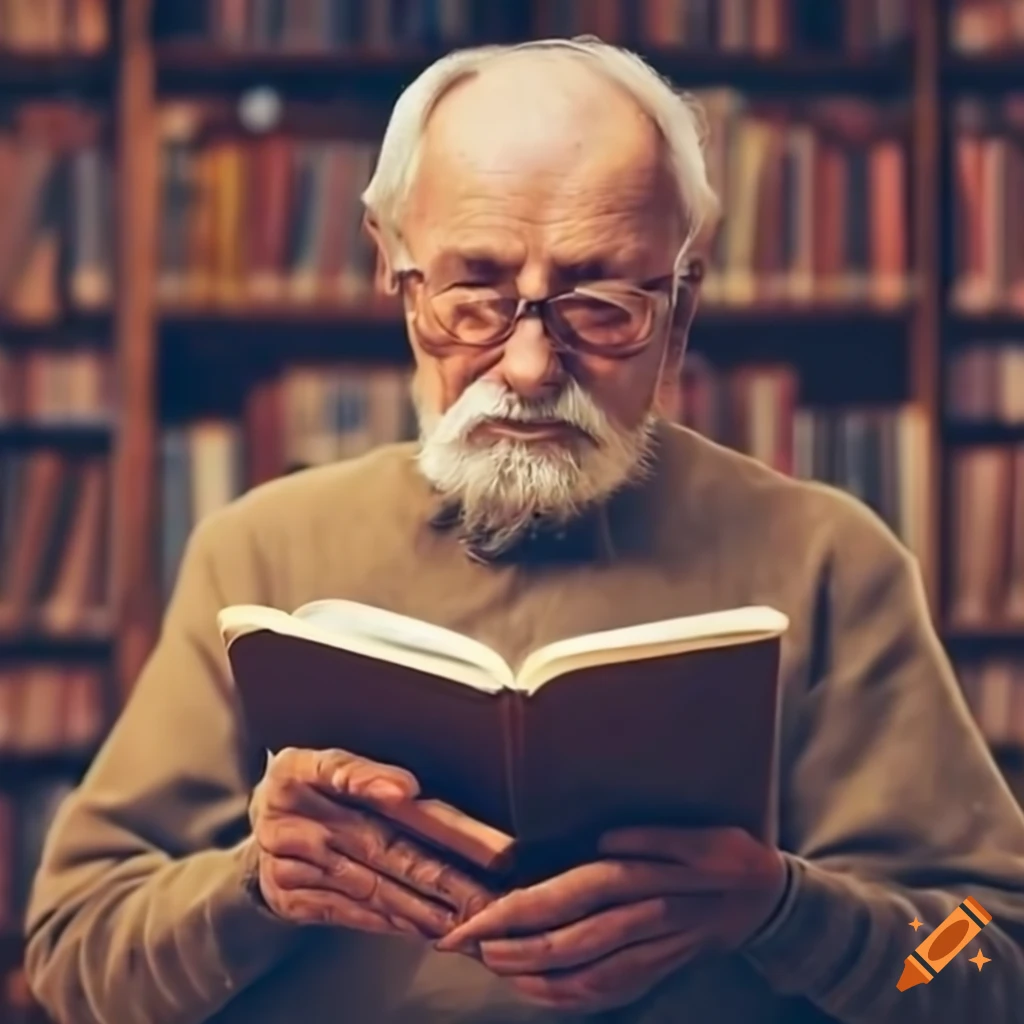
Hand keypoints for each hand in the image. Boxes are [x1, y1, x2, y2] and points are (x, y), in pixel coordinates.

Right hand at [250, 747, 494, 938]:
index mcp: (300, 769)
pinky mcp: (293, 899)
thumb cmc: (312, 786)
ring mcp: (290, 863)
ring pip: (372, 882)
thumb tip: (412, 790)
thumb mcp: (326, 762)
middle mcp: (292, 817)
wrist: (262, 829)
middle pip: (376, 837)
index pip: (337, 770)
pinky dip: (394, 919)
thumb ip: (364, 771)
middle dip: (439, 856)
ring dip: (426, 898)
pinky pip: (351, 912)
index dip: (371, 780)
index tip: (406, 791)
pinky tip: (429, 925)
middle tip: (493, 865)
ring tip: (473, 906)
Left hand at [436, 827, 787, 1012]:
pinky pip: (606, 992)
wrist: (769, 901)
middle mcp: (640, 922)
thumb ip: (648, 836)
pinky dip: (568, 997)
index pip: (562, 898)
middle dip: (508, 949)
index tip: (469, 921)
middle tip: (464, 945)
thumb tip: (604, 841)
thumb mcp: (697, 833)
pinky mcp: (657, 971)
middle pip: (563, 943)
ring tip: (491, 965)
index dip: (512, 913)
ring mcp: (648, 954)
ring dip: (530, 975)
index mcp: (643, 881)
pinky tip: (539, 991)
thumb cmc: (726, 854)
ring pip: (581, 975)